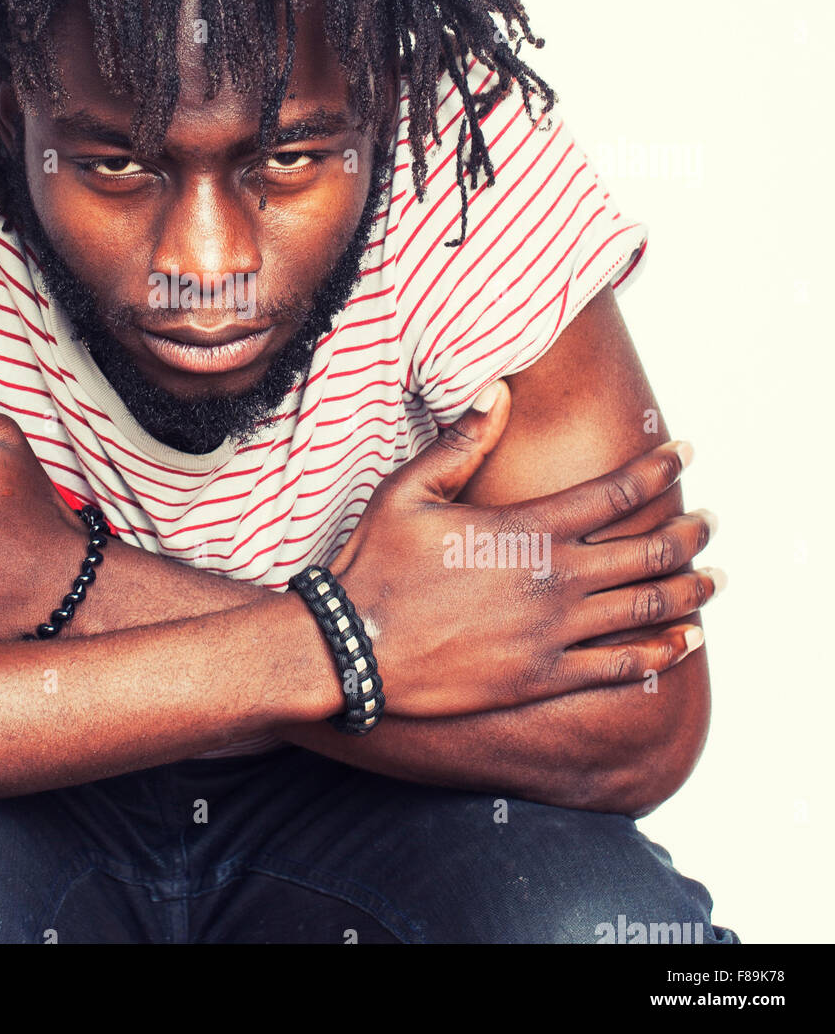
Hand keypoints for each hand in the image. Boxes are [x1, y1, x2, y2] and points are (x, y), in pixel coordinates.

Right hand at [332, 381, 719, 716]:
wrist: (353, 648)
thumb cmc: (376, 564)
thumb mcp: (408, 491)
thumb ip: (461, 443)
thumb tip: (496, 391)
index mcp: (527, 528)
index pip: (616, 493)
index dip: (658, 470)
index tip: (684, 455)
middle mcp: (554, 579)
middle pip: (649, 550)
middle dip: (689, 532)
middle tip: (709, 521)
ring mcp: (554, 632)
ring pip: (646, 608)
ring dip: (690, 591)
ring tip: (714, 579)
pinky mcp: (544, 675)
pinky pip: (622, 666)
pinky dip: (664, 653)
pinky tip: (687, 643)